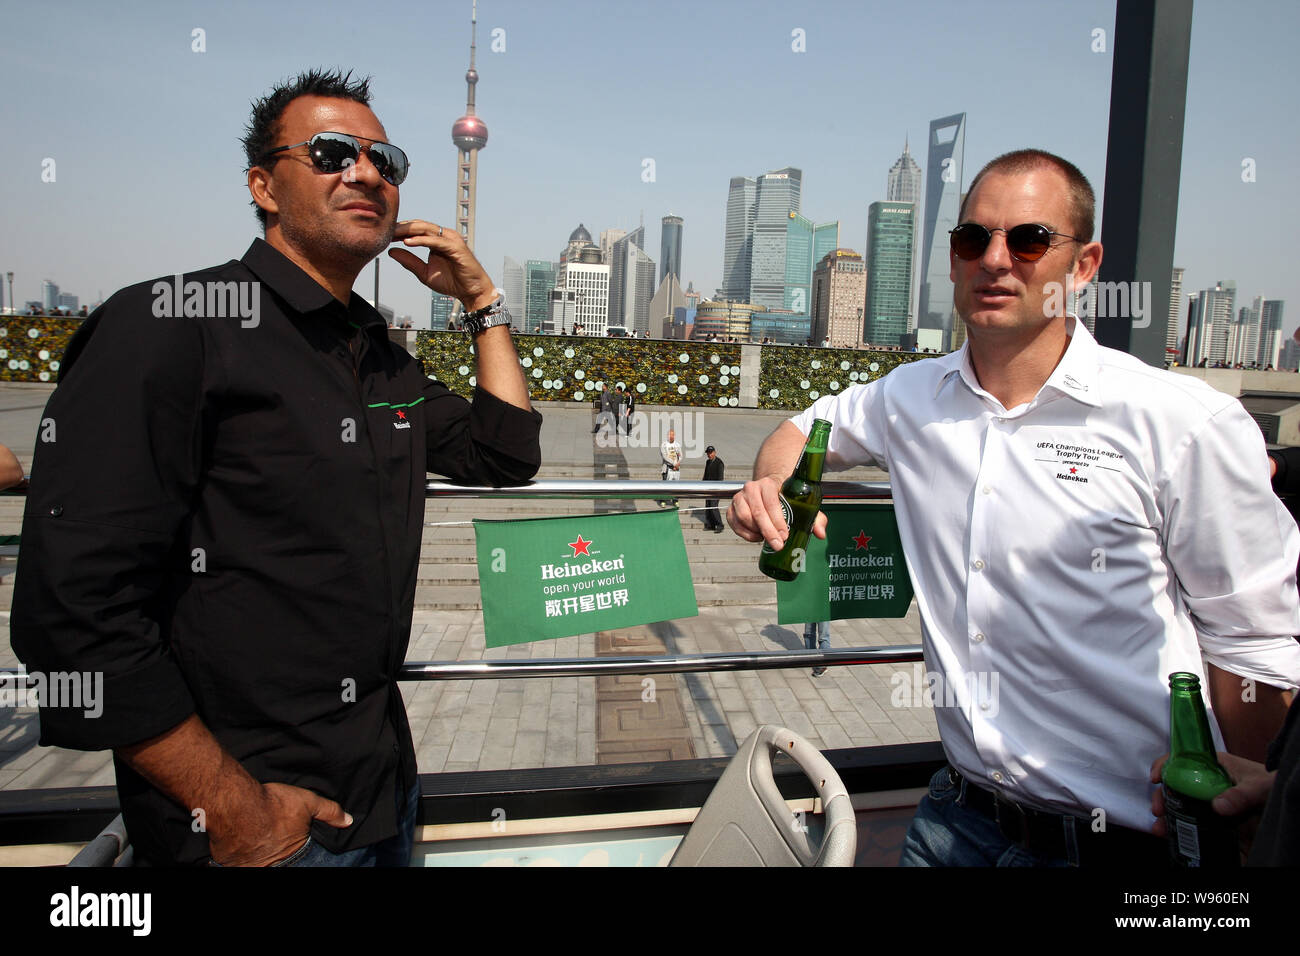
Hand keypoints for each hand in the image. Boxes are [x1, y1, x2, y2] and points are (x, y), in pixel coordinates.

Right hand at [208, 781, 351, 866]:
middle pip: (278, 862)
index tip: (287, 840)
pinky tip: (241, 845)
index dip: (294, 851)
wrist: (236, 806)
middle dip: (277, 854)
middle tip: (272, 840)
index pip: (299, 860)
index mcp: (291, 855)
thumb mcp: (308, 803)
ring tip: (258, 841)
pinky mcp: (229, 864)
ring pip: (258, 863)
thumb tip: (348, 821)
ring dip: (259, 855)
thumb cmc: (272, 805)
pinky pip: (236, 863)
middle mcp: (271, 866)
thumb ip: (329, 812)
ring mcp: (249, 866)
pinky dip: (240, 857)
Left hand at [388, 220, 495, 310]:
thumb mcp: (424, 273)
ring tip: (392, 233)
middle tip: (384, 230)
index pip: (415, 230)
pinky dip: (421, 240)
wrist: (472, 292)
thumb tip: (391, 251)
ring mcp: (450, 239)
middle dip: (401, 227)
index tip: (384, 234)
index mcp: (436, 240)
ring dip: (408, 230)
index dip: (399, 231)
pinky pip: (435, 241)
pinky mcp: (456, 247)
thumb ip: (409, 262)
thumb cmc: (452, 282)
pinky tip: (408, 242)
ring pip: (426, 229)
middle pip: (418, 226)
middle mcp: (444, 236)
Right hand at [726, 475, 827, 548]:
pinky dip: (745, 534)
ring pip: (744, 518)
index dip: (778, 522)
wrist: (768, 490)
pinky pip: (734, 524)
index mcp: (768, 484)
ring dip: (756, 532)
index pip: (771, 503)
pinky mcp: (732, 508)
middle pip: (757, 513)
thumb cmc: (786, 498)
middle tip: (778, 545)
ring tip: (768, 538)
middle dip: (768, 532)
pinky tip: (757, 537)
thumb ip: (815, 518)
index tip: (785, 536)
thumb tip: (820, 533)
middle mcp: (751, 488)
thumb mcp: (803, 505)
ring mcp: (739, 498)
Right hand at [1148, 751, 1273, 856]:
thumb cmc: (1271, 785)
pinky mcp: (1214, 819)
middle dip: (1162, 798)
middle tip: (1158, 811)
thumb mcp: (1259, 786)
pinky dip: (1180, 829)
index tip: (1155, 779)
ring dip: (1167, 816)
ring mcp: (1209, 801)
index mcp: (1213, 765)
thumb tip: (1217, 806)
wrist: (1289, 802)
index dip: (1165, 766)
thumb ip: (1240, 795)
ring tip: (1161, 829)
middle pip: (1176, 786)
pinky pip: (1193, 822)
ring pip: (1181, 806)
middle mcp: (1206, 782)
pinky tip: (1172, 837)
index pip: (1182, 759)